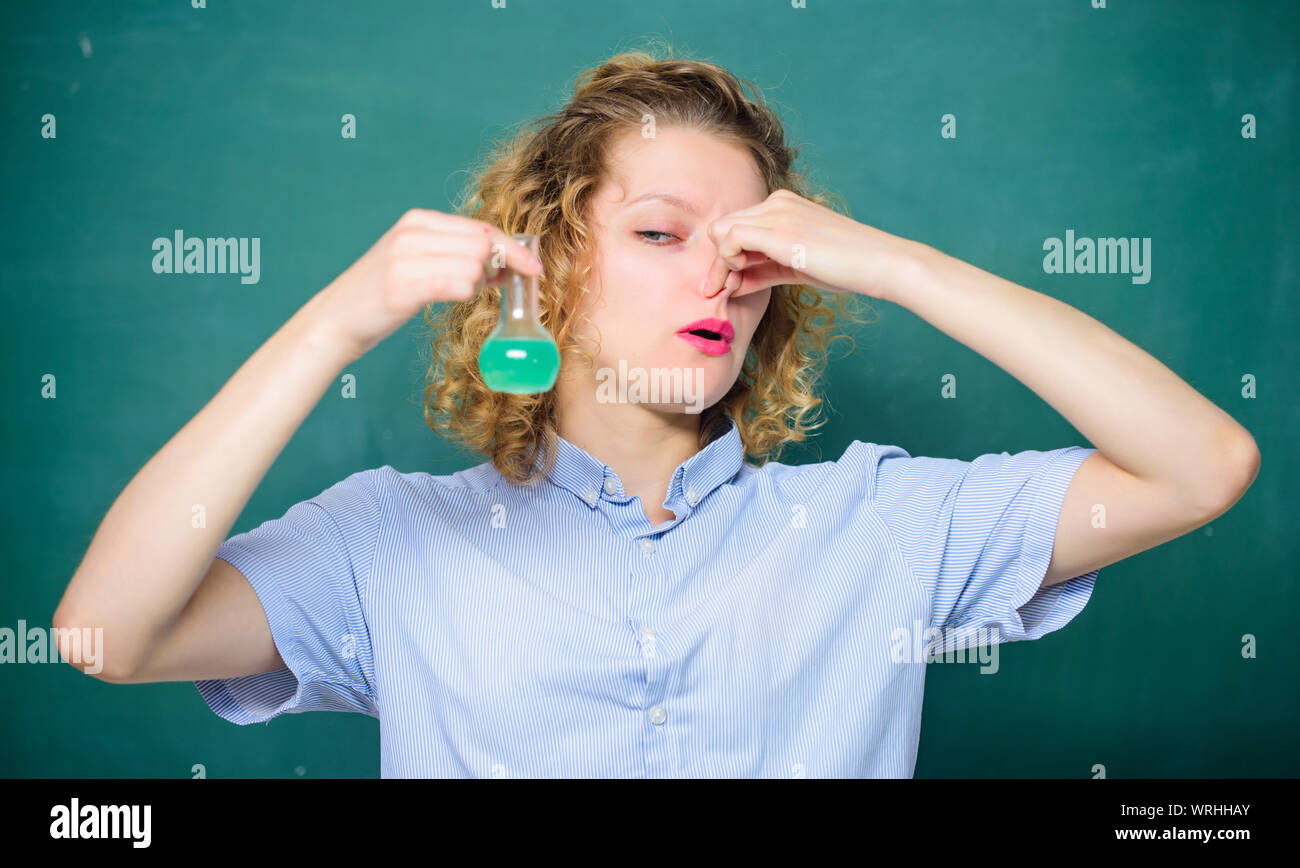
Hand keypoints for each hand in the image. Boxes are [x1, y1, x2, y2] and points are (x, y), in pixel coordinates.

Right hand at [315, 209, 542, 357]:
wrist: (335, 319)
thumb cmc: (382, 294)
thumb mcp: (418, 260)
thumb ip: (458, 255)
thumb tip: (508, 265)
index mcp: (418, 220)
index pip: (482, 227)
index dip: (513, 247)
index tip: (533, 267)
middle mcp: (412, 232)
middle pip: (483, 243)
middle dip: (498, 267)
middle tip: (488, 286)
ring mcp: (405, 258)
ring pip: (475, 264)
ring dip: (478, 284)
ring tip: (457, 293)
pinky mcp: (402, 286)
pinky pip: (457, 284)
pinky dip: (466, 292)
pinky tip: (455, 297)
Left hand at [702, 189, 922, 301]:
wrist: (880, 263)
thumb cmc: (845, 268)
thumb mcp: (797, 267)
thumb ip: (763, 270)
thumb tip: (732, 284)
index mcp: (783, 205)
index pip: (736, 225)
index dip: (726, 256)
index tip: (729, 284)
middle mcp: (777, 202)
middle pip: (723, 226)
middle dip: (717, 261)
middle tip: (721, 289)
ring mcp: (777, 213)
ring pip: (721, 230)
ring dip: (721, 264)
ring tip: (734, 285)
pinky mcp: (778, 230)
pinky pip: (730, 238)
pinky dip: (728, 261)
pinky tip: (742, 277)